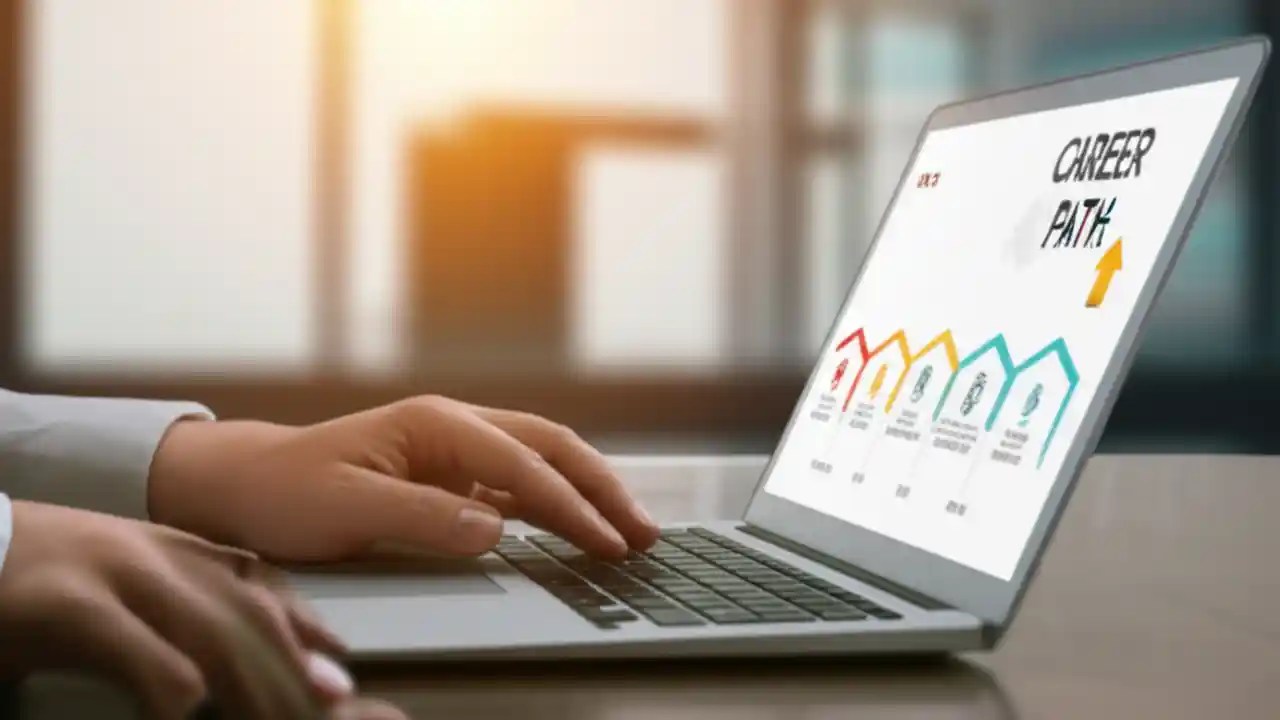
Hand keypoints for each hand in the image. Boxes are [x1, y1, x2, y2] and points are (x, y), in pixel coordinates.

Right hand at [0, 501, 404, 719]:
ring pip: (211, 630)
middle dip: (295, 663)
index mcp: (171, 550)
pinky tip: (187, 711)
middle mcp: (156, 555)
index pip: (257, 582)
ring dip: (258, 681)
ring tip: (291, 717)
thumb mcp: (119, 584)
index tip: (340, 661)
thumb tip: (218, 663)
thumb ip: (177, 606)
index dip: (304, 623)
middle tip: (333, 704)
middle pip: (247, 613)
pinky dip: (170, 685)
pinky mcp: (69, 604)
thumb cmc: (35, 580)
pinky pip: (137, 647)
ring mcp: (115, 574)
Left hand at [147, 397, 659, 561]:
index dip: (569, 505)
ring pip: (542, 464)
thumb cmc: (286, 490)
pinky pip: (518, 488)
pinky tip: (577, 530)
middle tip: (643, 532)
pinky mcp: (450, 477)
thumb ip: (422, 517)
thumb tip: (495, 531)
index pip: (521, 464)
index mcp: (434, 424)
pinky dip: (555, 507)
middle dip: (601, 488)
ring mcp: (455, 450)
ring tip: (629, 531)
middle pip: (550, 449)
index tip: (605, 542)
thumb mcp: (345, 509)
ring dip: (587, 494)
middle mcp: (454, 428)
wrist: (245, 483)